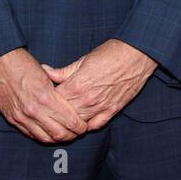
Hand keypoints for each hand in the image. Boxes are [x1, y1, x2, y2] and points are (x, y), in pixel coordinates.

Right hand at [0, 48, 88, 143]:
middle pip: (59, 134)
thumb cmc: (24, 64)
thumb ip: (57, 94)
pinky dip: (42, 135)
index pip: (70, 121)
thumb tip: (70, 106)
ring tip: (64, 134)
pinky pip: (30, 134)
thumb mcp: (46, 76)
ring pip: (45, 138)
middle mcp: (34, 111)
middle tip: (77, 132)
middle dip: (72, 136)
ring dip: (57, 139)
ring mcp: (21, 117)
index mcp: (46, 98)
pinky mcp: (12, 119)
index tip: (84, 126)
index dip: (80, 127)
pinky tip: (48, 132)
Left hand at [41, 39, 157, 130]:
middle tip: (52, 111)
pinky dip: (88, 125)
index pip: (54, 101)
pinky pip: (96, 125)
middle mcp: (87, 100)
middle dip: (57, 113)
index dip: (47, 101)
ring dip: (71, 121)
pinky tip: (83, 121)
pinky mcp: (113, 110)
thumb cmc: (110, 53)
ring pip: (78, 124)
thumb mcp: (82, 60)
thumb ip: (62, 71)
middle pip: (64, 115)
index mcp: (77, 85)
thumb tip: (44, 71)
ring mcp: (100, 107)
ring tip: (65, 118)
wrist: (136, 54)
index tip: (44, 99)